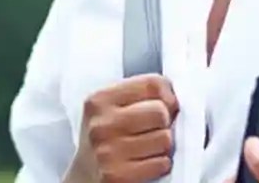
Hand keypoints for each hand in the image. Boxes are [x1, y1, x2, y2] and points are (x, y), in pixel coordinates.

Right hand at [63, 73, 179, 182]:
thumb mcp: (111, 107)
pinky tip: (145, 162)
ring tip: (147, 147)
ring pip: (165, 139)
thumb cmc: (105, 138)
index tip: (166, 104)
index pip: (152, 84)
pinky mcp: (117, 176)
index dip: (167, 95)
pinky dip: (159, 164)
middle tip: (153, 129)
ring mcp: (108, 152)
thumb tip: (173, 97)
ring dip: (163, 146)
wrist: (84, 176)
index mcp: (99, 100)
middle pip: (160, 112)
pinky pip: (162, 164)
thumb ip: (140, 94)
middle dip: (164, 122)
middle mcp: (101, 124)